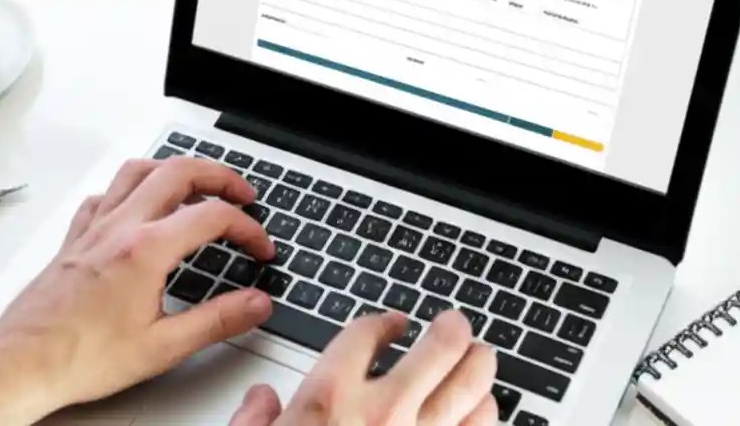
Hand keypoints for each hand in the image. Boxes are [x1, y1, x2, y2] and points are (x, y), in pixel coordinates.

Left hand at [0, 157, 276, 417]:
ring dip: (174, 169)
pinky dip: (131, 188)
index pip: (213, 216)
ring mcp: (93, 229)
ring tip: (197, 184)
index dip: (248, 228)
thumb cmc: (80, 358)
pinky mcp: (74, 239)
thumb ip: (218, 321)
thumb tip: (256, 303)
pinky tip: (137, 204)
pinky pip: (105, 195)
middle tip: (243, 193)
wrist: (22, 365)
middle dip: (220, 176)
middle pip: (178, 172)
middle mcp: (119, 228)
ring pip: (138, 171)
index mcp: (145, 250)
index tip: (259, 247)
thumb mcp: (164, 347)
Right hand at [230, 310, 498, 425]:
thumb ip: (253, 424)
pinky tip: (482, 411)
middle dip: (452, 330)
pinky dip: (486, 416)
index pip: (366, 334)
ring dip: (479, 366)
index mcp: (329, 400)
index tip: (393, 326)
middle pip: (441, 346)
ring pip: (473, 384)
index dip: (385, 323)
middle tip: (453, 327)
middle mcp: (383, 413)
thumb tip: (263, 401)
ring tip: (479, 360)